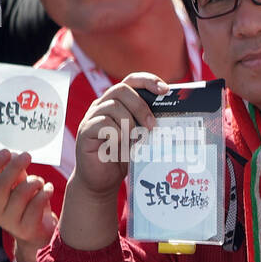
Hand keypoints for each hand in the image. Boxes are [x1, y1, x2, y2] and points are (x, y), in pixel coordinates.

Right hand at [0, 149, 56, 247]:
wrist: (38, 234)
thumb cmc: (27, 204)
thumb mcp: (17, 188)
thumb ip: (15, 174)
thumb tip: (15, 155)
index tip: (7, 151)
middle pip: (1, 185)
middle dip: (15, 167)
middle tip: (27, 155)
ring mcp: (9, 221)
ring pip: (20, 195)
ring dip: (33, 182)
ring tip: (41, 180)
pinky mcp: (26, 228)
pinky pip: (35, 206)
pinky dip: (44, 194)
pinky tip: (49, 188)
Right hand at [74, 72, 167, 197]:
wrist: (102, 181)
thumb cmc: (123, 158)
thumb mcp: (141, 139)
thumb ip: (150, 126)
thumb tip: (175, 120)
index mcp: (118, 103)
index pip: (131, 81)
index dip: (148, 80)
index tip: (165, 90)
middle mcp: (103, 106)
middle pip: (122, 90)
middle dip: (141, 106)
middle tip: (151, 126)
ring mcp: (92, 117)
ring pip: (113, 106)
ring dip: (129, 124)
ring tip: (135, 141)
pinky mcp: (85, 131)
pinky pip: (102, 123)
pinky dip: (117, 134)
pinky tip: (121, 146)